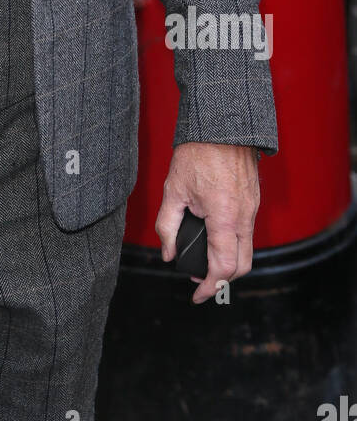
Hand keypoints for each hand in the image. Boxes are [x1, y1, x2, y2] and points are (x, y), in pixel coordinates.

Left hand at [156, 142, 259, 303]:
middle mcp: (244, 217)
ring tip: (204, 260)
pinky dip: (235, 244)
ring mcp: (253, 208)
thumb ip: (167, 226)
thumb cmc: (197, 153)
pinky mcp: (254, 199)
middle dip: (222, 280)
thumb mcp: (173, 190)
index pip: (222, 267)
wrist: (221, 124)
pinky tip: (216, 238)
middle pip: (242, 265)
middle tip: (200, 281)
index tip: (197, 296)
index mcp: (225, 218)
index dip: (209, 287)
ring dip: (229, 262)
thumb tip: (167, 254)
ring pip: (247, 249)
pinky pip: (248, 231)